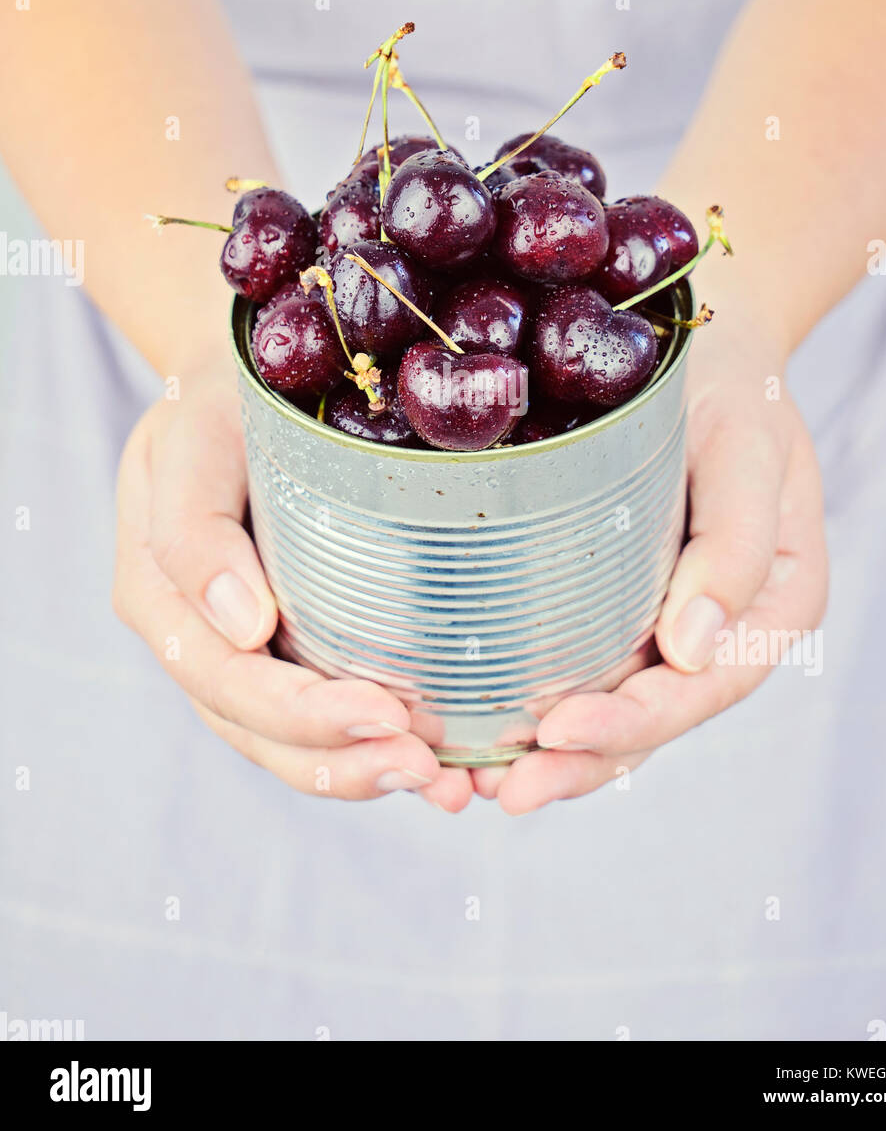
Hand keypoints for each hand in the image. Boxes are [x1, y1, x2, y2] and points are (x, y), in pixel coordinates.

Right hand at [113, 355, 472, 810]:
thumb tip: (246, 628)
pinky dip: (376, 745)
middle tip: (431, 770)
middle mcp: (197, 637)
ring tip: (447, 785)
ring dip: (366, 771)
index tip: (388, 717)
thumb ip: (196, 528)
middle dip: (345, 761)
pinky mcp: (289, 642)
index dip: (303, 714)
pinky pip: (322, 712)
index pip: (228, 680)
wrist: (239, 376)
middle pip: (261, 731)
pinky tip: (445, 762)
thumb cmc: (220, 396)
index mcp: (160, 596)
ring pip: (291, 741)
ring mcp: (241, 648)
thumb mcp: (195, 437)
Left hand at [472, 306, 828, 813]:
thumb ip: (736, 543)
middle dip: (578, 762)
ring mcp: (664, 622)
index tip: (559, 731)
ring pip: (611, 709)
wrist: (695, 349)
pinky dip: (530, 704)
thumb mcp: (747, 445)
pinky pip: (580, 667)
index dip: (636, 722)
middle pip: (653, 717)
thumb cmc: (727, 387)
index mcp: (771, 604)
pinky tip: (474, 726)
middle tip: (502, 790)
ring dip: (547, 756)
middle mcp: (719, 630)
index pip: (704, 685)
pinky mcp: (614, 604)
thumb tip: (690, 652)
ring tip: (474, 783)